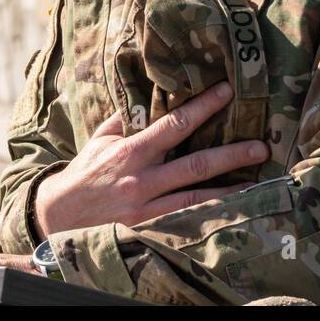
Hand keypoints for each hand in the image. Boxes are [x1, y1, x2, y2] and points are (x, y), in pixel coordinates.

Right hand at [33, 81, 269, 236]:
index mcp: (131, 151)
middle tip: (261, 146)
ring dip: (229, 188)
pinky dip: (210, 215)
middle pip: (195, 164)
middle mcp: (143, 179)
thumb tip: (146, 95)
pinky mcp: (148, 229)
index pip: (174, 124)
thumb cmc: (83, 173)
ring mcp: (147, 207)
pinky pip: (186, 221)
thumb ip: (124, 120)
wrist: (57, 216)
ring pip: (196, 196)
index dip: (203, 106)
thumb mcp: (99, 140)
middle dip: (231, 154)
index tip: (227, 91)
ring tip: (257, 181)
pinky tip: (232, 212)